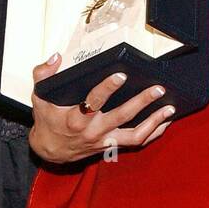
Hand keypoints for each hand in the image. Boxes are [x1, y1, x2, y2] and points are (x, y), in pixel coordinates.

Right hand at [27, 53, 174, 164]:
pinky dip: (153, 133)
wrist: (50, 150)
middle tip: (157, 89)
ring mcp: (104, 140)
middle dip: (141, 102)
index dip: (107, 89)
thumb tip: (55, 57)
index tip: (121, 75)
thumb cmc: (47, 120)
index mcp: (75, 118)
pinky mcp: (111, 146)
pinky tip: (165, 122)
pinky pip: (136, 142)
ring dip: (153, 121)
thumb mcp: (38, 97)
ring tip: (169, 108)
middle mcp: (92, 131)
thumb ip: (43, 74)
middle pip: (121, 117)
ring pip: (134, 134)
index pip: (93, 102)